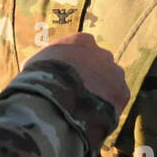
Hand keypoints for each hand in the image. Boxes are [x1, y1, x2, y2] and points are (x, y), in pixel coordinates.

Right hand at [24, 32, 127, 147]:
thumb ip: (46, 61)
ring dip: (102, 91)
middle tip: (79, 92)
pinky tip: (95, 115)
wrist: (54, 100)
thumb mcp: (35, 63)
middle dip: (92, 76)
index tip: (69, 75)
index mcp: (81, 41)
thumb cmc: (39, 79)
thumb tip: (42, 68)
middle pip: (100, 64)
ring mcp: (115, 72)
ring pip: (111, 81)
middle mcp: (102, 53)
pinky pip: (117, 99)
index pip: (83, 48)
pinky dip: (108, 107)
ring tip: (87, 107)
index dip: (76, 63)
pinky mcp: (122, 93)